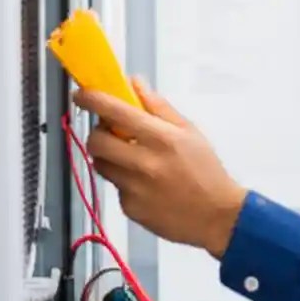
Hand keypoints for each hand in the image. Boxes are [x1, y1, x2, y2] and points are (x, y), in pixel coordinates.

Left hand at [73, 77, 246, 255]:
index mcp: (161, 138)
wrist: (217, 216)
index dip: (92, 100)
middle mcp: (144, 163)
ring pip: (101, 164)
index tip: (82, 95)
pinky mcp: (129, 208)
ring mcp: (134, 188)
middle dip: (98, 133)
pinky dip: (124, 181)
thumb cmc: (206, 171)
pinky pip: (115, 187)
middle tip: (111, 133)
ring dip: (109, 157)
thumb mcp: (190, 132)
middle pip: (96, 141)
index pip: (115, 112)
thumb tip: (135, 84)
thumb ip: (159, 107)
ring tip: (131, 159)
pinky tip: (145, 184)